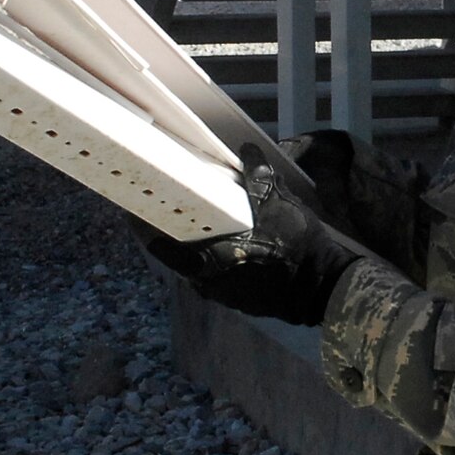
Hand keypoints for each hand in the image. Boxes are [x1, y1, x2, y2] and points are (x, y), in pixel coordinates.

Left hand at [137, 144, 359, 325]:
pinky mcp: (239, 303)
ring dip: (195, 251)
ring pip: (197, 270)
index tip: (131, 212)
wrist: (323, 287)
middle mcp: (208, 282)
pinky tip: (227, 248)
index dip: (142, 229)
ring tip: (198, 228)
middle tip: (168, 213)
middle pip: (177, 258)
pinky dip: (216, 263)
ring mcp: (223, 296)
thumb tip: (246, 150)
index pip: (159, 246)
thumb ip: (258, 176)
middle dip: (172, 236)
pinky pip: (217, 279)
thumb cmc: (296, 245)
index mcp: (207, 259)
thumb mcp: (279, 203)